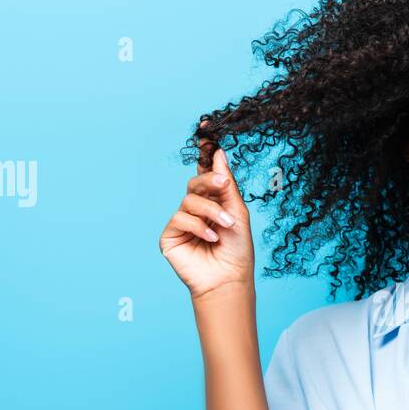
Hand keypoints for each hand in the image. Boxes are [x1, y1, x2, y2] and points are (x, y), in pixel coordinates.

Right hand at [159, 131, 254, 301]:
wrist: (229, 279)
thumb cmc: (237, 250)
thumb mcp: (238, 213)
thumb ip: (227, 185)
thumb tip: (219, 153)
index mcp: (212, 201)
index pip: (205, 173)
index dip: (204, 153)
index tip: (206, 130)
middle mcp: (195, 209)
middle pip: (195, 183)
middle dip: (210, 181)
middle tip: (224, 184)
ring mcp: (181, 222)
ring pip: (189, 200)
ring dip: (210, 211)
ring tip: (226, 225)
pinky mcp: (170, 236)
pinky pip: (180, 218)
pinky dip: (198, 226)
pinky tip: (210, 238)